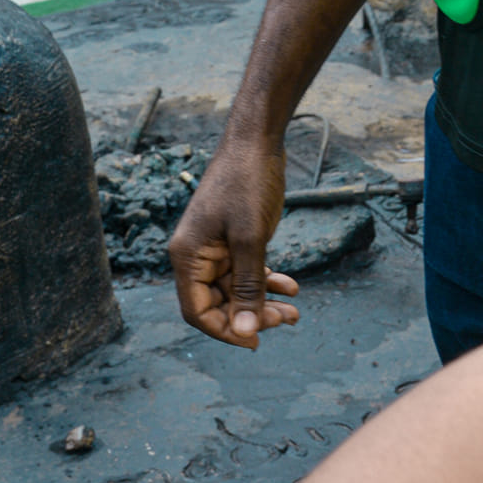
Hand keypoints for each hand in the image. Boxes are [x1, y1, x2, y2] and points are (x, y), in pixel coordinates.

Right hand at [168, 136, 298, 349]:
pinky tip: (291, 286)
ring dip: (264, 301)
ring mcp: (216, 247)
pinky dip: (267, 280)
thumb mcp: (250, 238)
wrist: (257, 140)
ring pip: (237, 289)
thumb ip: (247, 287)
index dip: (224, 331)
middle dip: (251, 316)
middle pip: (219, 303)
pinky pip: (247, 271)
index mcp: (187, 256)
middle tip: (285, 320)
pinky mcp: (234, 239)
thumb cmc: (246, 183)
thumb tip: (245, 334)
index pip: (197, 311)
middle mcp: (196, 255)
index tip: (256, 341)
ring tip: (294, 310)